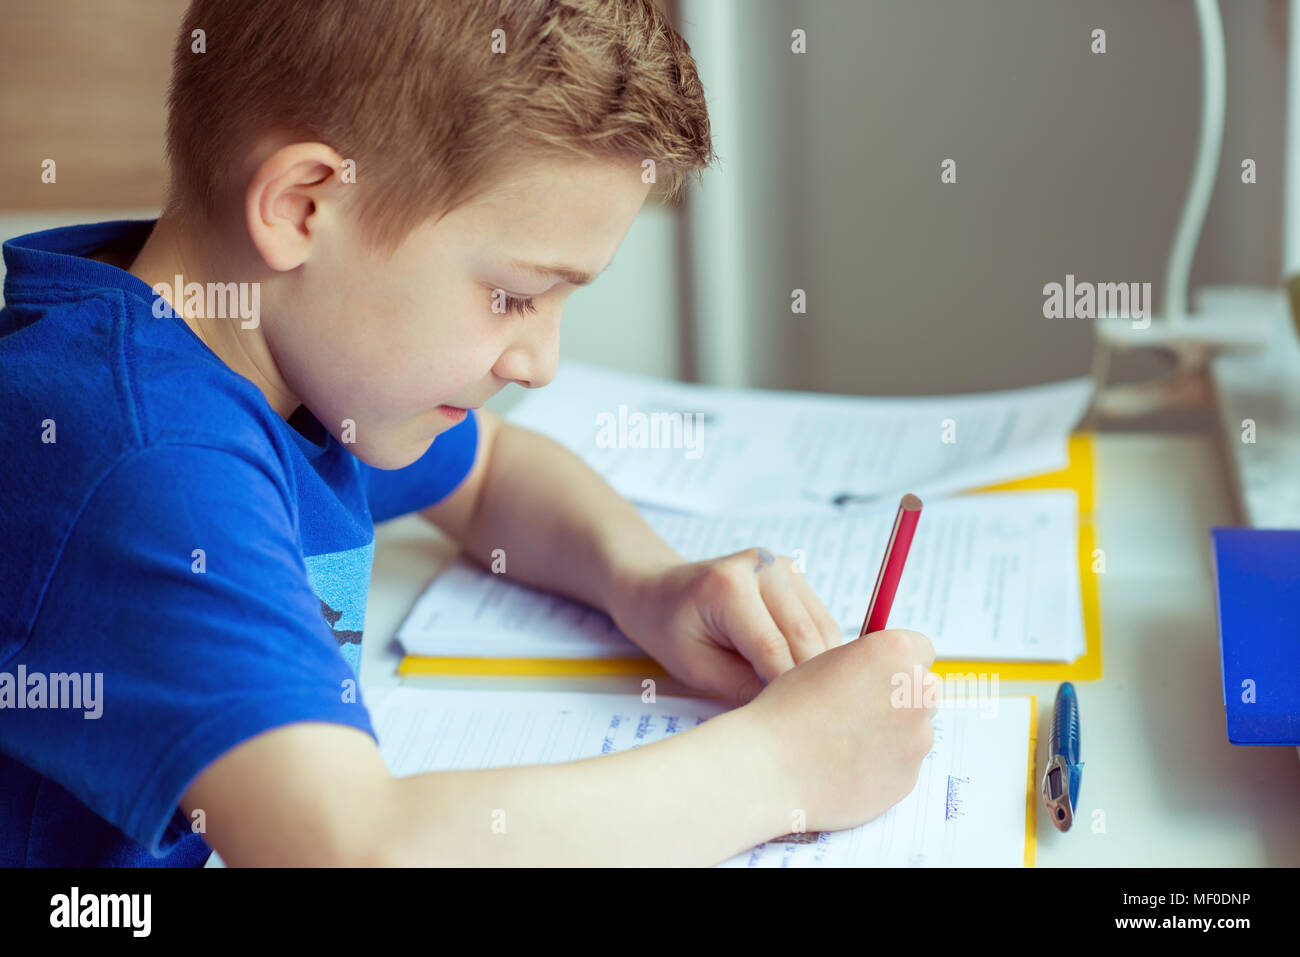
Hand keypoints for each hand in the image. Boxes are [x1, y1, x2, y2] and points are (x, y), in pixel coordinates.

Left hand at [610, 547, 843, 705]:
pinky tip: (805, 677)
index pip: (773, 647)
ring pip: (822, 628)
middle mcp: (762, 567)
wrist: (661, 591)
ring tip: (807, 702)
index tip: (794, 725)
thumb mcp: (696, 667)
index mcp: (729, 586)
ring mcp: (783, 567)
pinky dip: (818, 651)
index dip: (787, 690)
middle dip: (811, 682)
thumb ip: (742, 687)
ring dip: (821, 667)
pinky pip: (821, 621)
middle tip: (810, 723)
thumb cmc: (670, 630)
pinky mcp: (795, 575)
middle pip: (805, 635)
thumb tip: (787, 712)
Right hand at [740, 628, 937, 832]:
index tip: (876, 672)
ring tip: (844, 742)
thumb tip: (886, 675)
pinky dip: (882, 765)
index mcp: (895, 653)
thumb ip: (867, 663)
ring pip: (915, 730)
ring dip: (892, 733)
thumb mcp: (824, 662)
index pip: (920, 647)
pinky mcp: (909, 778)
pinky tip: (846, 766)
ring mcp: (917, 740)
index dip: (896, 660)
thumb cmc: (789, 709)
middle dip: (899, 696)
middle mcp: (916, 694)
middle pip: (922, 689)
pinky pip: (902, 765)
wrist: (772, 766)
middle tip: (858, 708)